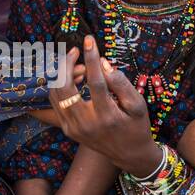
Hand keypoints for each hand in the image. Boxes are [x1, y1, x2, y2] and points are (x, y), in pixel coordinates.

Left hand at [48, 36, 160, 175]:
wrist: (128, 154)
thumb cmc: (136, 126)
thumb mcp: (138, 105)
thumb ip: (121, 84)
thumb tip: (104, 63)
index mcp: (107, 116)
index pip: (95, 81)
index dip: (91, 58)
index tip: (89, 40)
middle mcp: (86, 124)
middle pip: (65, 87)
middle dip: (67, 64)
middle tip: (76, 51)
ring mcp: (74, 128)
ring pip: (56, 94)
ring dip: (63, 74)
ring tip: (79, 66)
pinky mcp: (67, 130)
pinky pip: (56, 103)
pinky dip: (60, 86)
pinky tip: (74, 79)